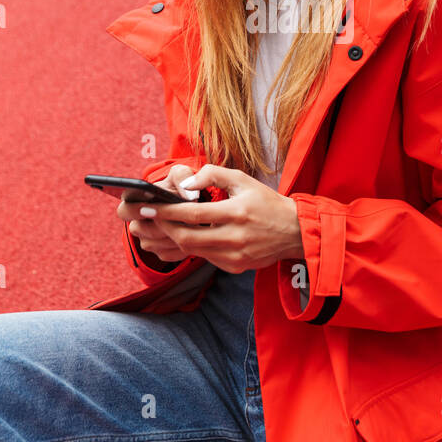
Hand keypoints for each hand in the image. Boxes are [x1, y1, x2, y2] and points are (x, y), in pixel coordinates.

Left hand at [127, 164, 303, 273]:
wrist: (293, 231)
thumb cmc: (266, 202)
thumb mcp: (243, 180)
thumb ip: (212, 174)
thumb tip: (185, 184)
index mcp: (236, 212)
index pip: (192, 214)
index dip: (166, 211)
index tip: (148, 206)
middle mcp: (234, 237)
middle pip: (186, 237)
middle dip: (164, 227)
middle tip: (151, 217)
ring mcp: (234, 256)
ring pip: (193, 250)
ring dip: (176, 238)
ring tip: (165, 225)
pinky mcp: (235, 266)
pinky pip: (206, 258)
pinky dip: (194, 247)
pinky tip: (188, 236)